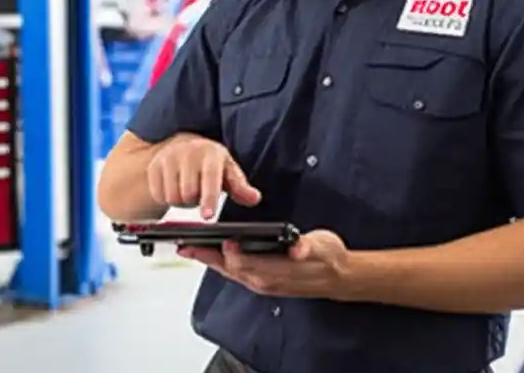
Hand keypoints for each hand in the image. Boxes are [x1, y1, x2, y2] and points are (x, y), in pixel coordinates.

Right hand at [147, 133, 260, 218]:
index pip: (210, 179)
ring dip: (181, 201)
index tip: (208, 216)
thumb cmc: (210, 162)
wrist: (185, 146)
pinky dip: (167, 198)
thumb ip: (240, 187)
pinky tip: (175, 187)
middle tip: (200, 192)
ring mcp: (168, 158)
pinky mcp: (154, 166)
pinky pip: (159, 195)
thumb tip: (253, 198)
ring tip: (188, 189)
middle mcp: (188, 152)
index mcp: (211, 153)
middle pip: (188, 194)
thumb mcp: (228, 172)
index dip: (209, 198)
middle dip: (195, 201)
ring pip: (172, 197)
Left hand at [179, 230, 350, 299]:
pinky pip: (236, 274)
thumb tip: (298, 248)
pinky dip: (221, 264)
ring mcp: (263, 284)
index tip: (212, 239)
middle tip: (185, 243)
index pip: (242, 263)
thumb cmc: (328, 258)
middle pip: (228, 269)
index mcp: (276, 271)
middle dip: (206, 256)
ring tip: (192, 248)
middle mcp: (265, 281)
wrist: (338, 277)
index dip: (226, 252)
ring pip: (229, 273)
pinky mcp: (263, 283)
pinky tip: (214, 255)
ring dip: (210, 261)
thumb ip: (306, 248)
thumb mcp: (321, 247)